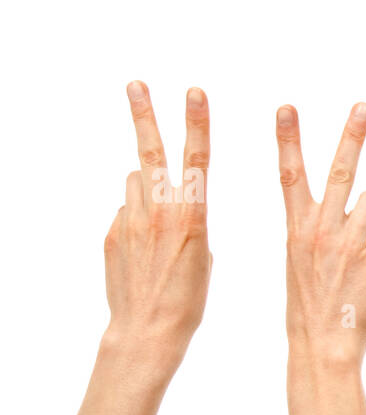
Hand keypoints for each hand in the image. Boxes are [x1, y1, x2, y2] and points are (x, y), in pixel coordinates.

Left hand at [102, 81, 211, 376]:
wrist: (148, 330)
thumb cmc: (188, 300)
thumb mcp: (205, 257)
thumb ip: (190, 221)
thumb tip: (173, 203)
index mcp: (192, 215)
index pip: (196, 158)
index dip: (196, 123)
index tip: (194, 93)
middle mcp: (158, 211)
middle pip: (149, 151)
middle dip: (143, 114)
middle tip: (135, 85)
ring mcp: (130, 220)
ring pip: (137, 184)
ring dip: (147, 188)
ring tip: (160, 221)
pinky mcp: (111, 234)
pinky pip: (127, 213)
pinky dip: (136, 220)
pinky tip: (145, 250)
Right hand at [277, 102, 365, 369]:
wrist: (322, 343)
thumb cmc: (312, 304)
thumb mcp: (300, 259)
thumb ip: (319, 226)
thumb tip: (352, 204)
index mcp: (295, 228)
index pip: (289, 173)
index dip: (288, 139)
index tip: (286, 108)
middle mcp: (320, 228)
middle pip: (341, 169)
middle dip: (352, 133)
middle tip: (365, 105)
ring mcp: (349, 240)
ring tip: (357, 253)